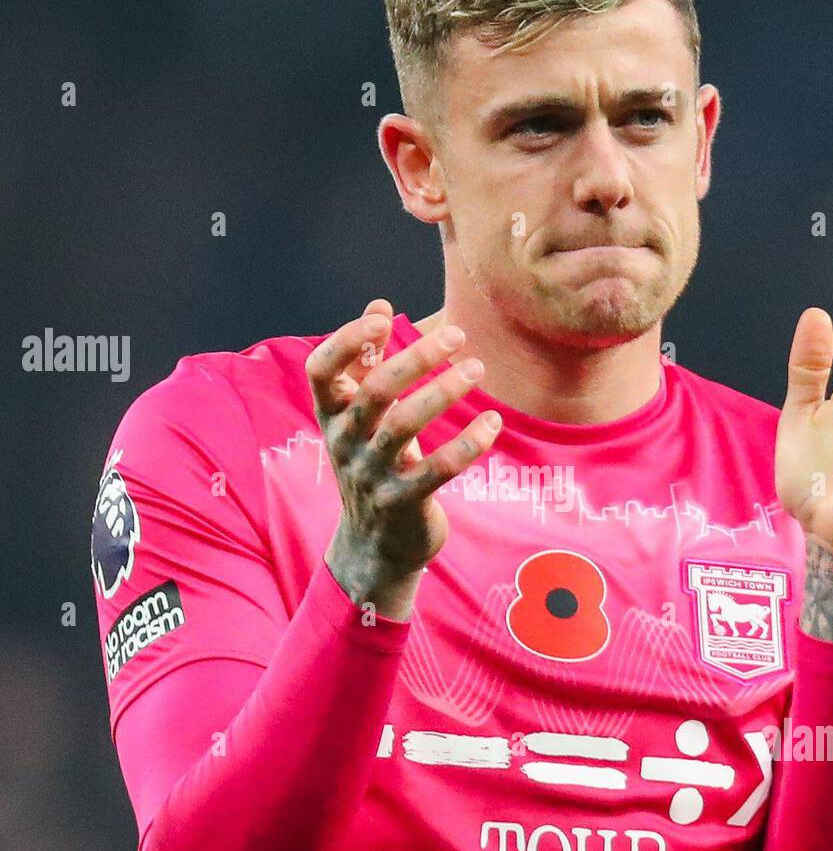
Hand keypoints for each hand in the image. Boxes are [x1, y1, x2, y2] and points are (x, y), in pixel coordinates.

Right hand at [306, 299, 502, 614]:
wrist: (375, 545)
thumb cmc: (373, 463)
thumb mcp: (361, 417)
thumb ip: (367, 362)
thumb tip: (378, 305)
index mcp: (331, 416)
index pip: (322, 370)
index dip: (347, 341)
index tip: (384, 320)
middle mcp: (345, 443)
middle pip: (374, 390)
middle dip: (417, 358)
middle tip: (458, 336)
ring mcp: (372, 475)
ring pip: (404, 425)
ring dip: (444, 391)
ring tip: (477, 368)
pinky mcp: (403, 503)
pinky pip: (438, 469)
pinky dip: (468, 443)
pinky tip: (493, 422)